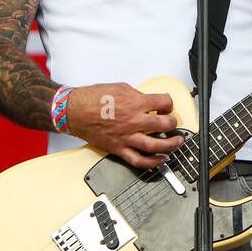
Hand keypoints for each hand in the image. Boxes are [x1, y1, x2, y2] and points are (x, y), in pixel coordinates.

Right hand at [64, 83, 184, 168]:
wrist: (74, 111)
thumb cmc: (93, 98)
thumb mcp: (120, 88)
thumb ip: (137, 95)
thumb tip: (147, 100)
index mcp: (135, 103)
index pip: (164, 103)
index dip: (168, 103)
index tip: (166, 106)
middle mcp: (133, 121)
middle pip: (164, 124)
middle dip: (172, 123)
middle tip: (172, 123)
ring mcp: (127, 137)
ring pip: (155, 145)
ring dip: (170, 145)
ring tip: (177, 142)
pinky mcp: (119, 148)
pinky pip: (138, 160)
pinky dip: (152, 162)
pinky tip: (161, 160)